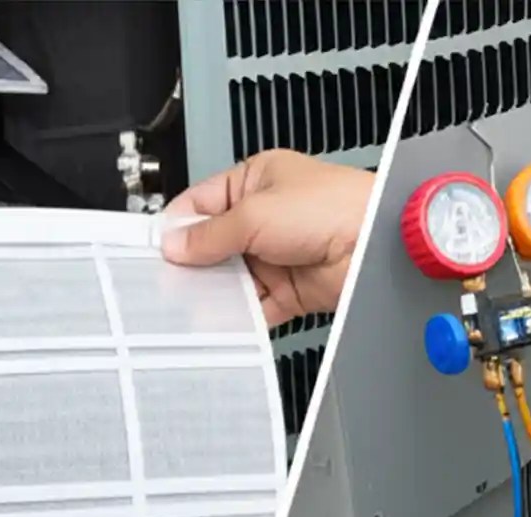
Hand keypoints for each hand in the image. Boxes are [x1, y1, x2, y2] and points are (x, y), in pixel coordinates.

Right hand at [161, 150, 372, 326]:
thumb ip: (211, 234)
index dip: (179, 226)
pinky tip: (222, 321)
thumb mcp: (254, 213)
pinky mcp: (290, 290)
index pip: (201, 204)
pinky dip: (239, 316)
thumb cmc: (333, 206)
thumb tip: (175, 245)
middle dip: (194, 264)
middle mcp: (265, 217)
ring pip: (232, 279)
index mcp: (255, 181)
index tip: (156, 249)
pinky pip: (255, 306)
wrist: (374, 244)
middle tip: (167, 281)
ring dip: (215, 293)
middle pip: (213, 245)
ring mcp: (277, 255)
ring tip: (189, 305)